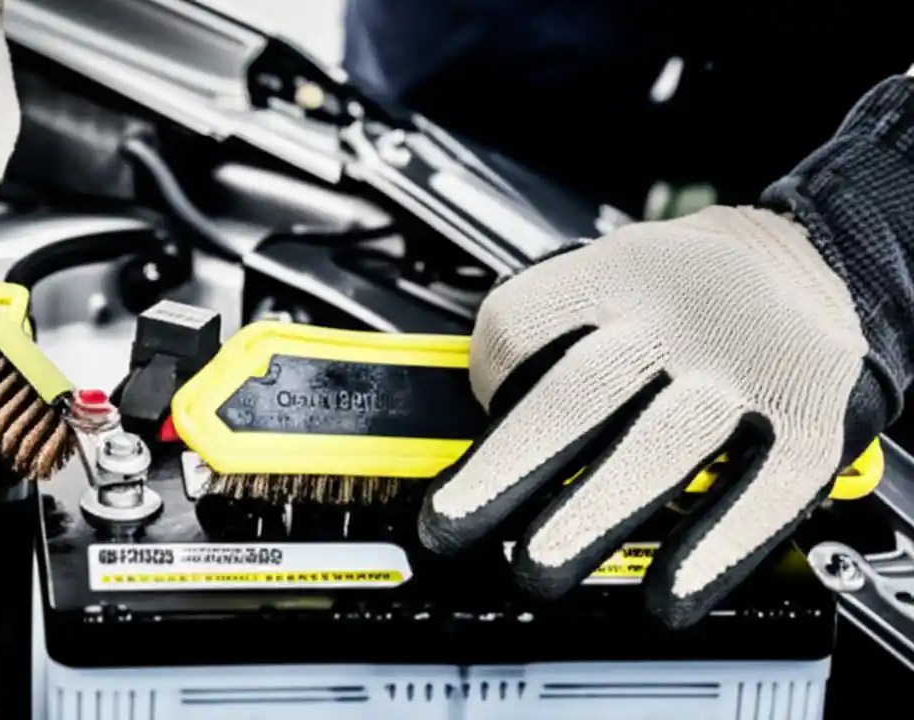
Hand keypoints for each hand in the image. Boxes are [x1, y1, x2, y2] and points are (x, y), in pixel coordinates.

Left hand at [418, 205, 884, 627]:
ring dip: (593, 513)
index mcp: (613, 276)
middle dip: (509, 467)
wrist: (819, 259)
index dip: (486, 385)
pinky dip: (715, 546)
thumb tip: (485, 435)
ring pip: (660, 446)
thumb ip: (553, 339)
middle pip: (577, 394)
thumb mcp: (613, 275)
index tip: (472, 436)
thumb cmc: (691, 289)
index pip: (521, 325)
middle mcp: (674, 317)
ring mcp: (746, 366)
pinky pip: (763, 488)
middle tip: (454, 523)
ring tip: (540, 567)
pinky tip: (672, 591)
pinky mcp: (812, 417)